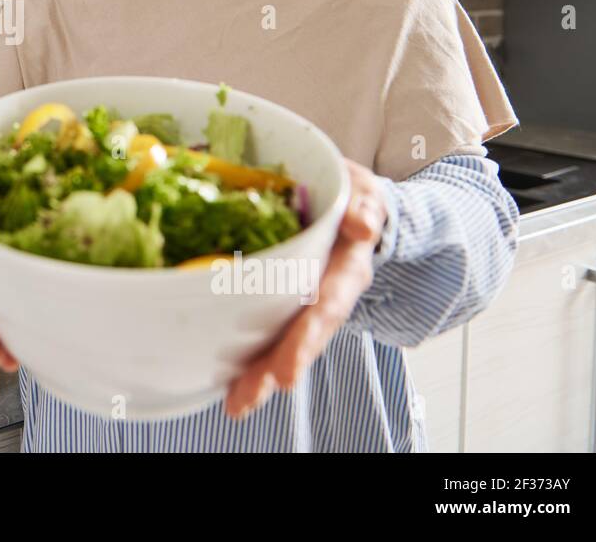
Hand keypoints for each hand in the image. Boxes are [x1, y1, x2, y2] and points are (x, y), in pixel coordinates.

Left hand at [224, 157, 387, 419]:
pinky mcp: (284, 300)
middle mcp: (325, 292)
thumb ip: (365, 206)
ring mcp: (305, 300)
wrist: (346, 203)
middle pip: (304, 334)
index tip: (288, 369)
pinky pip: (267, 329)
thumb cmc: (348, 196)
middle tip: (260, 390)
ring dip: (263, 371)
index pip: (327, 305)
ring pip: (286, 340)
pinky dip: (251, 357)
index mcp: (344, 267)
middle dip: (284, 362)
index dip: (308, 336)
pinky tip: (230, 385)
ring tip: (239, 403)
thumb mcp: (362, 192)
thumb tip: (363, 227)